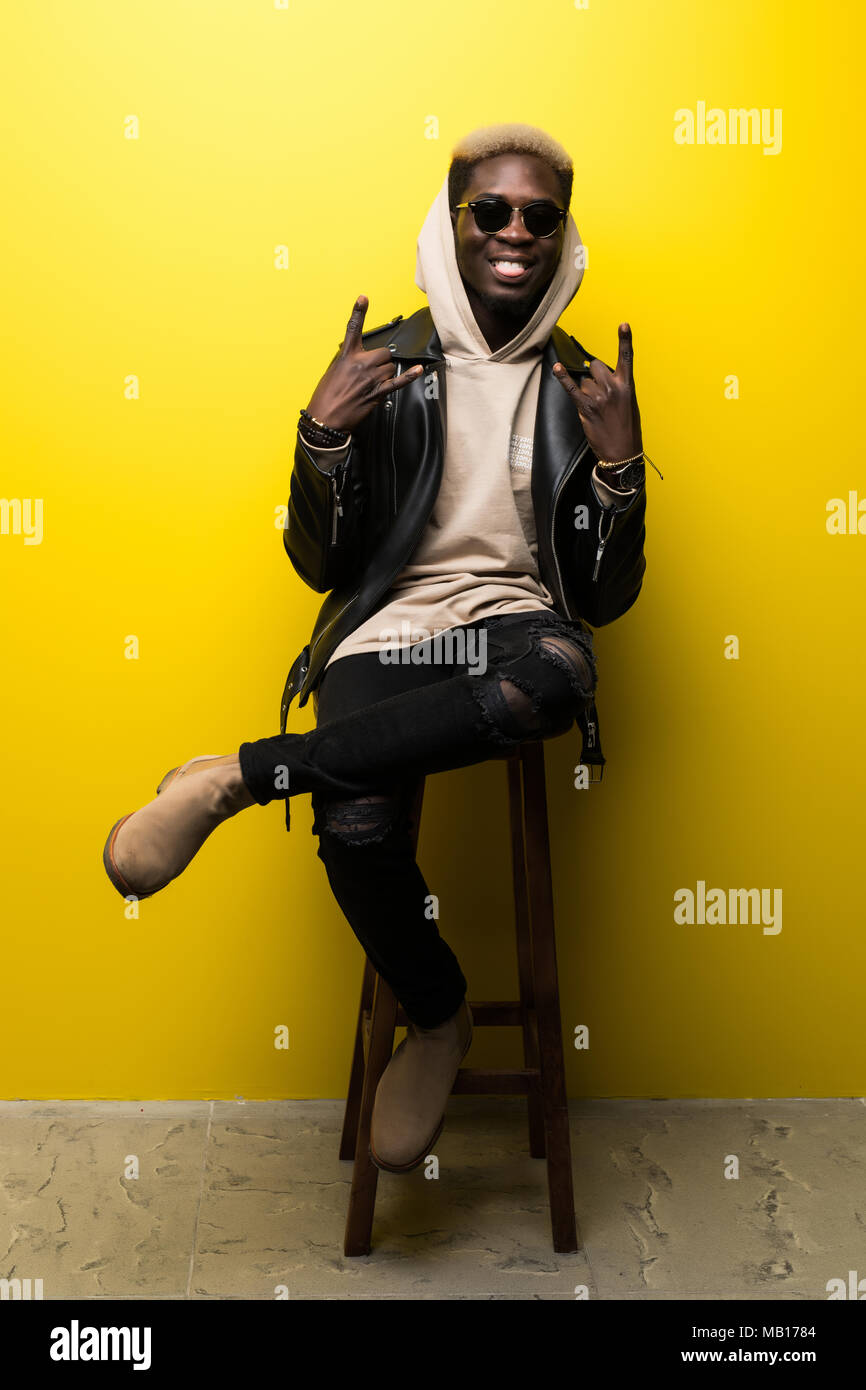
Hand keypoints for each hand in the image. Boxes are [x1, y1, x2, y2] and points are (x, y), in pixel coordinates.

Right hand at [305, 294, 423, 433]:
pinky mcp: (377, 393)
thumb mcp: (333, 371)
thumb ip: (349, 361)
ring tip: (372, 384)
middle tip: (372, 371)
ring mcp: (370, 378)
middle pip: (384, 352)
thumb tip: (362, 360)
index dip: (359, 312)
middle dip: (382, 360)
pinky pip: (397, 382)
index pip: (353, 329)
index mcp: (346, 356)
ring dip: (386, 373)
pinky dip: (409, 376)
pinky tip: (418, 370)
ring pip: (390, 367)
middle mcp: (360, 364)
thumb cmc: (326, 397)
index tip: (363, 298)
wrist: (325, 418)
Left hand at [553, 323, 641, 463]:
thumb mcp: (629, 404)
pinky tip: (557, 368)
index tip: (623, 324)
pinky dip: (562, 377)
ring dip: (586, 390)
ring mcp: (599, 397)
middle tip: (599, 393)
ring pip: (584, 380)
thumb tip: (600, 378)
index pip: (626, 358)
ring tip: (596, 408)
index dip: (625, 340)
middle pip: (596, 366)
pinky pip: (571, 388)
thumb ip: (618, 387)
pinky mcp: (586, 407)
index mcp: (627, 385)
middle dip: (594, 375)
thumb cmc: (627, 429)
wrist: (622, 453)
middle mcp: (613, 387)